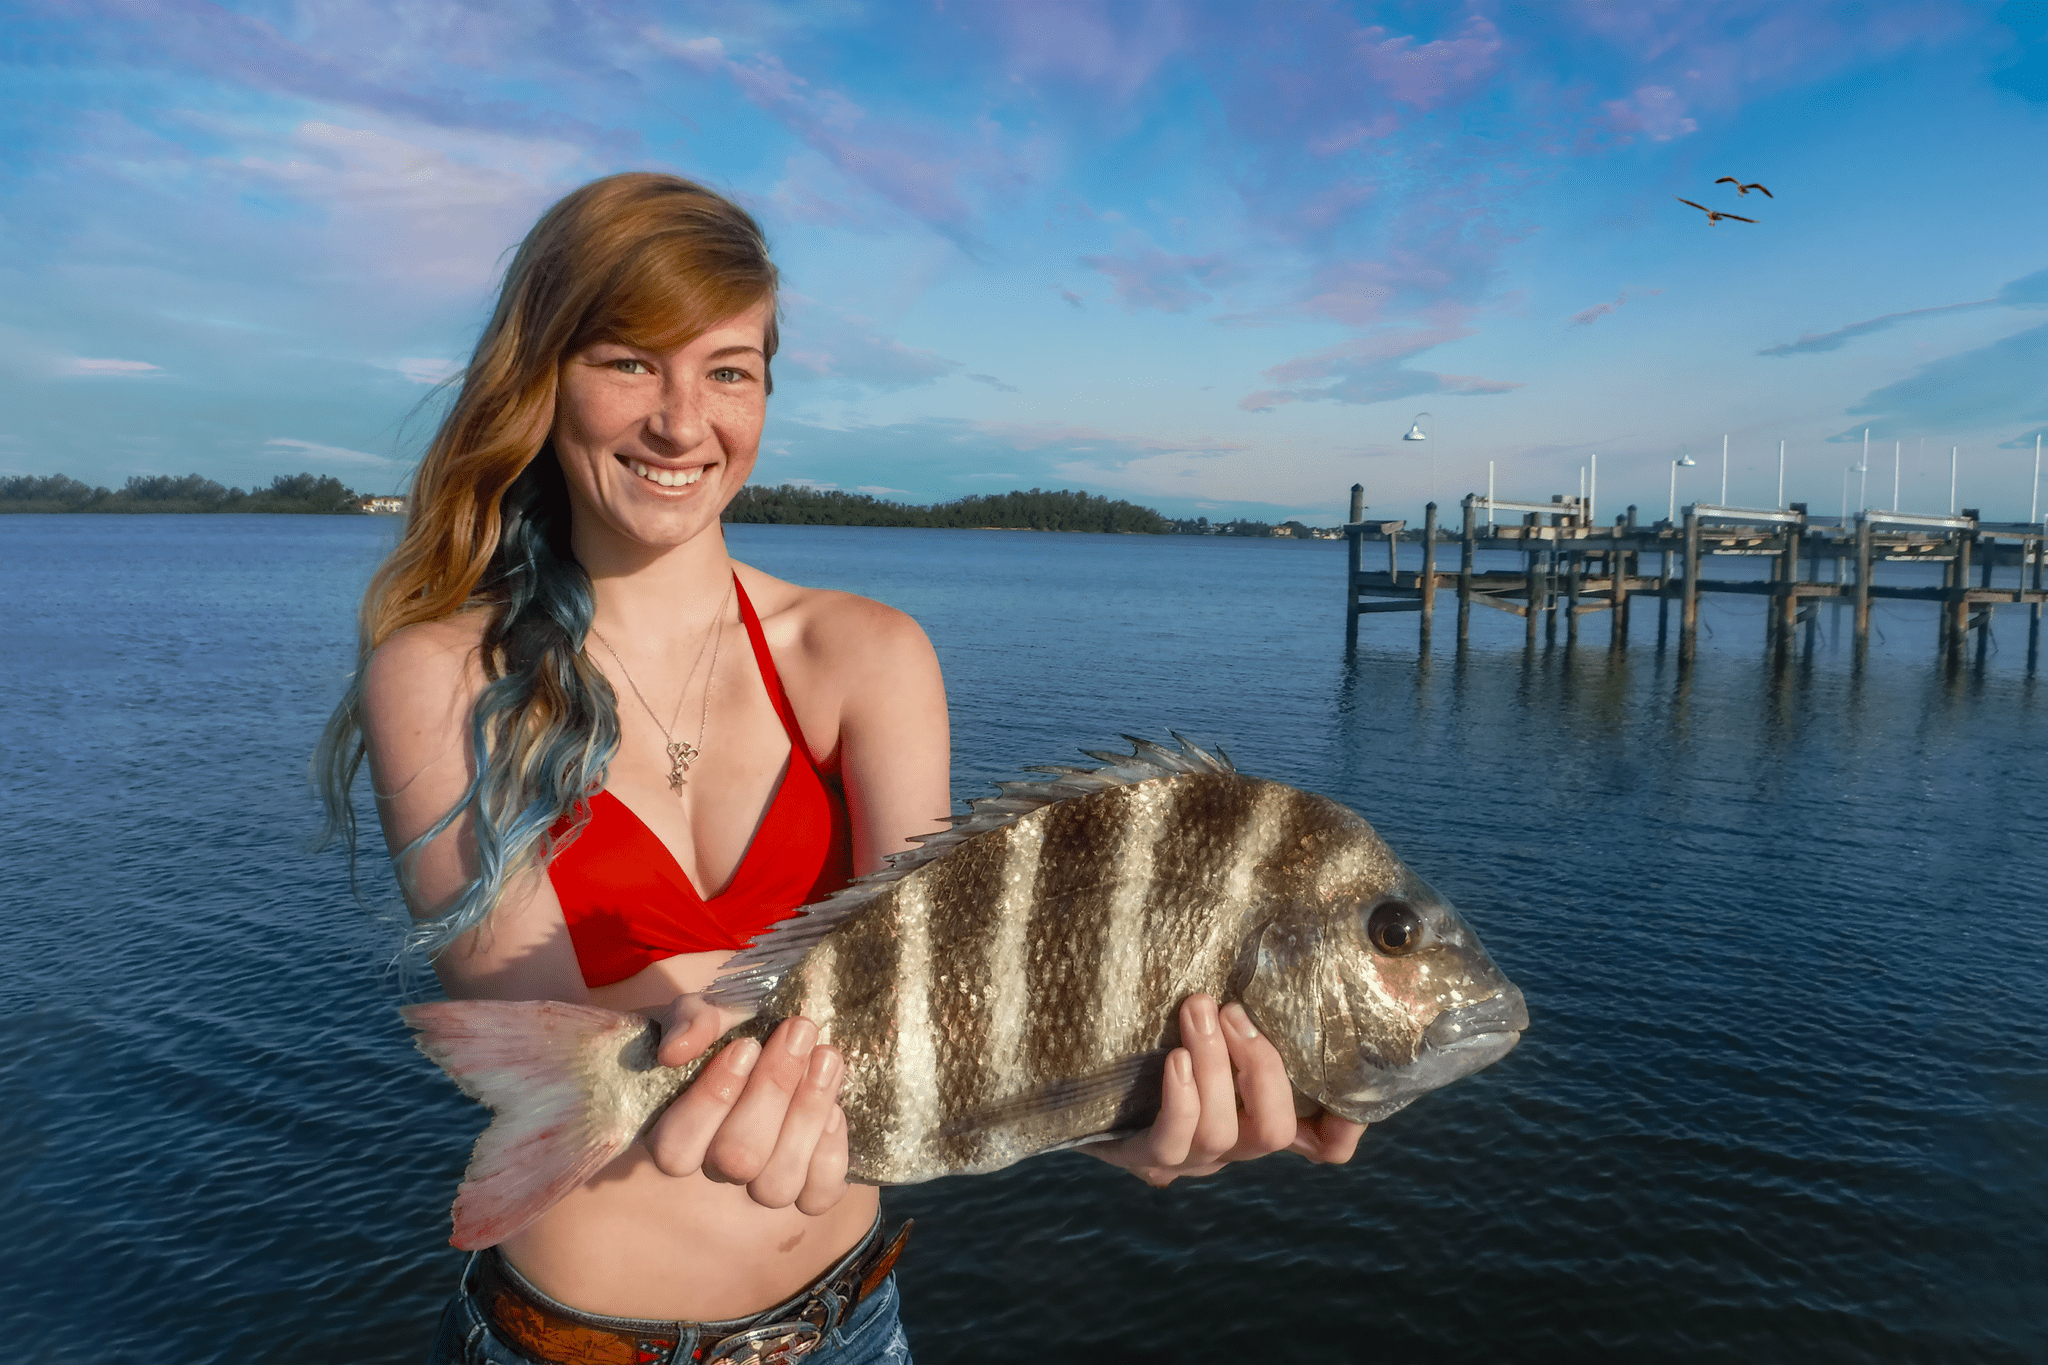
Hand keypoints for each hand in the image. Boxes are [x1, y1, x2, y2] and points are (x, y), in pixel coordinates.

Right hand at [641, 994, 850, 1214]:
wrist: (787, 1028)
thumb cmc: (733, 1021)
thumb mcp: (706, 1006)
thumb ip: (691, 1020)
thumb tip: (676, 1051)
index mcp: (677, 1132)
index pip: (675, 1149)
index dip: (710, 1102)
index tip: (746, 1045)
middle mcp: (717, 1168)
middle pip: (736, 1160)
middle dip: (772, 1092)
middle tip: (799, 1030)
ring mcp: (763, 1181)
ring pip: (776, 1184)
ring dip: (806, 1114)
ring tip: (826, 1056)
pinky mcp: (809, 1186)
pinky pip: (818, 1195)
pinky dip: (830, 1150)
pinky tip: (837, 1106)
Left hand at [1087, 994, 1366, 1186]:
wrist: (1073, 1084)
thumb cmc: (1153, 1042)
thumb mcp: (1205, 1028)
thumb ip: (1238, 1010)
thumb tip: (1271, 946)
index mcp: (1256, 1117)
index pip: (1321, 1143)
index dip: (1345, 1126)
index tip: (1342, 1073)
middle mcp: (1232, 1147)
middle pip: (1274, 1132)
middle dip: (1260, 1066)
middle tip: (1232, 1011)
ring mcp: (1190, 1159)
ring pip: (1221, 1133)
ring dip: (1214, 1065)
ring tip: (1196, 1010)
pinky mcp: (1143, 1158)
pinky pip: (1173, 1142)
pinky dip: (1181, 1100)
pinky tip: (1175, 1059)